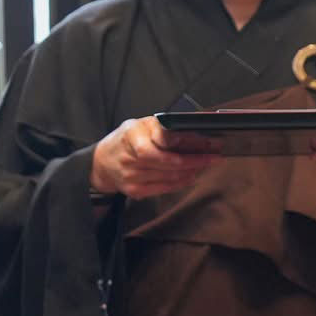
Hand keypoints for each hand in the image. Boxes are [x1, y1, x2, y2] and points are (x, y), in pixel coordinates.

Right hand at [91, 116, 220, 199]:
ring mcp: (131, 176)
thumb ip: (164, 128)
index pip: (161, 142)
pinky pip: (164, 188)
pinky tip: (191, 176)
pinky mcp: (134, 190)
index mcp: (131, 135)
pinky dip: (181, 182)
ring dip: (192, 171)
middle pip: (169, 163)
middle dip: (196, 160)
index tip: (206, 144)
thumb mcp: (142, 124)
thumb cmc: (128, 139)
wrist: (102, 161)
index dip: (186, 145)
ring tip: (206, 164)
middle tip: (214, 157)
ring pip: (170, 176)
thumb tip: (193, 133)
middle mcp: (130, 157)